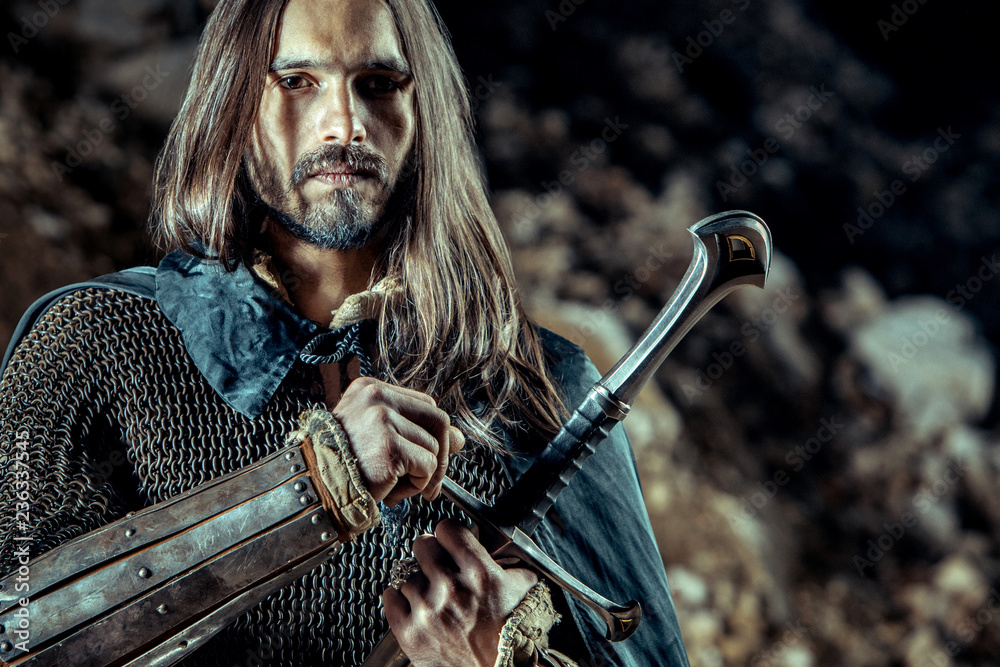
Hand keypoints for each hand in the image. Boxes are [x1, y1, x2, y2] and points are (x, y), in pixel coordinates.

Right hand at [332, 377, 463, 504]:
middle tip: (428, 482)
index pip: (424, 404)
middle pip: (437, 419)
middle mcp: (376, 397)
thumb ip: (415, 432)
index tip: (429, 458)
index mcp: (369, 389)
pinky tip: (391, 490)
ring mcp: (382, 420)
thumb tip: (460, 437)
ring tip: (391, 484)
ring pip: (433, 447)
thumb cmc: (342, 467)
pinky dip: (416, 485)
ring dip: (420, 475)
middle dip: (441, 455)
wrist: (313, 490)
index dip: (433, 434)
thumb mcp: (377, 440)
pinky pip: (427, 466)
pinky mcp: (390, 446)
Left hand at [383, 519, 537, 666]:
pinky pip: (390, 597)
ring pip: (407, 574)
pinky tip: (414, 604)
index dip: (449, 534)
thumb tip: (502, 545)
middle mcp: (451, 587)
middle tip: (438, 566)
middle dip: (431, 553)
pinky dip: (398, 599)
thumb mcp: (522, 588)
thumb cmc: (512, 634)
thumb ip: (511, 561)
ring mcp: (428, 609)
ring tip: (433, 596)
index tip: (449, 541)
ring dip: (419, 583)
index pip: (447, 528)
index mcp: (479, 572)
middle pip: (422, 544)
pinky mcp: (410, 631)